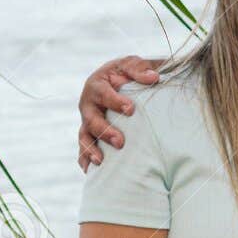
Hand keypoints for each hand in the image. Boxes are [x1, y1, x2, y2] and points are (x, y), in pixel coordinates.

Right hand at [78, 55, 161, 169]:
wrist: (118, 80)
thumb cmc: (127, 72)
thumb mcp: (133, 64)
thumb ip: (141, 69)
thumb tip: (154, 77)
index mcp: (97, 84)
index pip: (103, 93)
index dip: (115, 101)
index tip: (131, 109)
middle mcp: (89, 104)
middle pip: (91, 119)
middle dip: (105, 131)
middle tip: (120, 142)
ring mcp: (87, 121)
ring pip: (84, 136)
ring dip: (91, 149)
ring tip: (101, 161)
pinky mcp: (90, 135)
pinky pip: (83, 149)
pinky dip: (85, 161)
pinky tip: (91, 173)